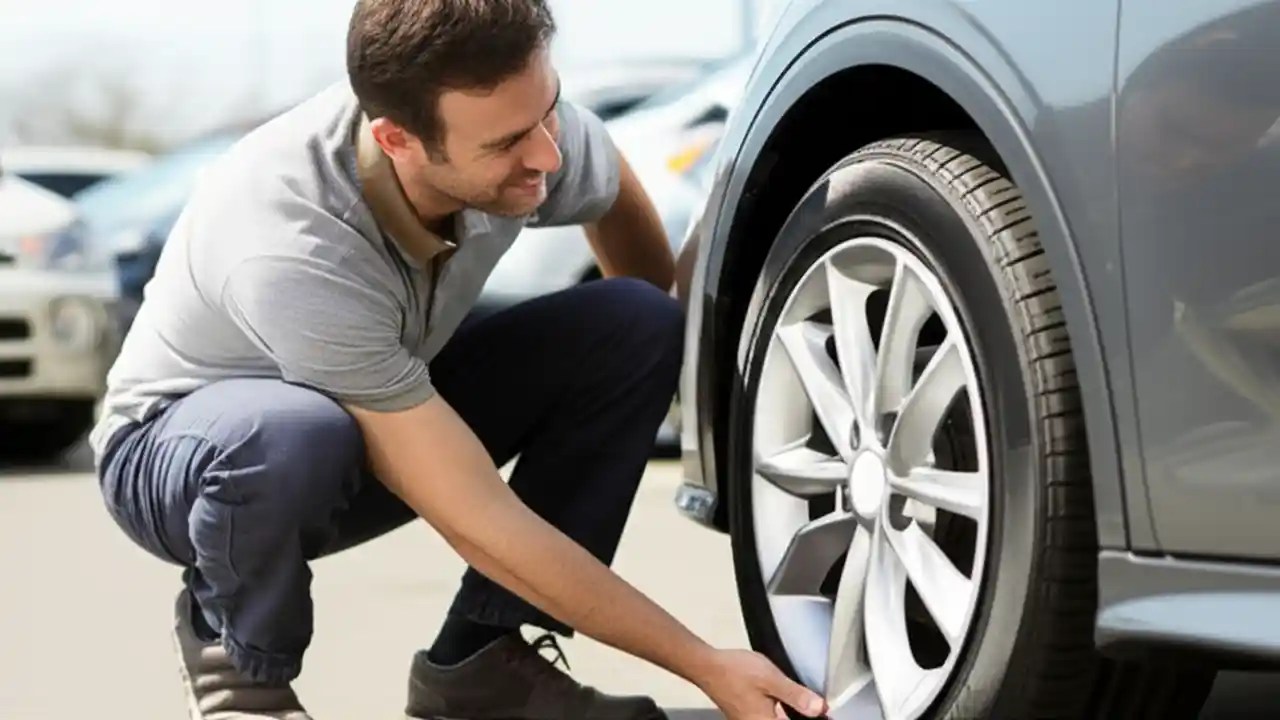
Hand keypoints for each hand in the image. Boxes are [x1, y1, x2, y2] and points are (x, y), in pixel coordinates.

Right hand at [696, 649, 828, 719]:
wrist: (707, 666)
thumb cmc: (735, 671)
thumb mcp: (771, 679)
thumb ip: (796, 695)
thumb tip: (820, 709)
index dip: (812, 718)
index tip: (824, 710)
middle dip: (801, 714)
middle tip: (816, 704)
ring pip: (778, 719)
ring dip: (790, 712)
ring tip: (805, 701)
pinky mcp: (746, 715)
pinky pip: (768, 717)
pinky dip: (779, 711)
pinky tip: (782, 699)